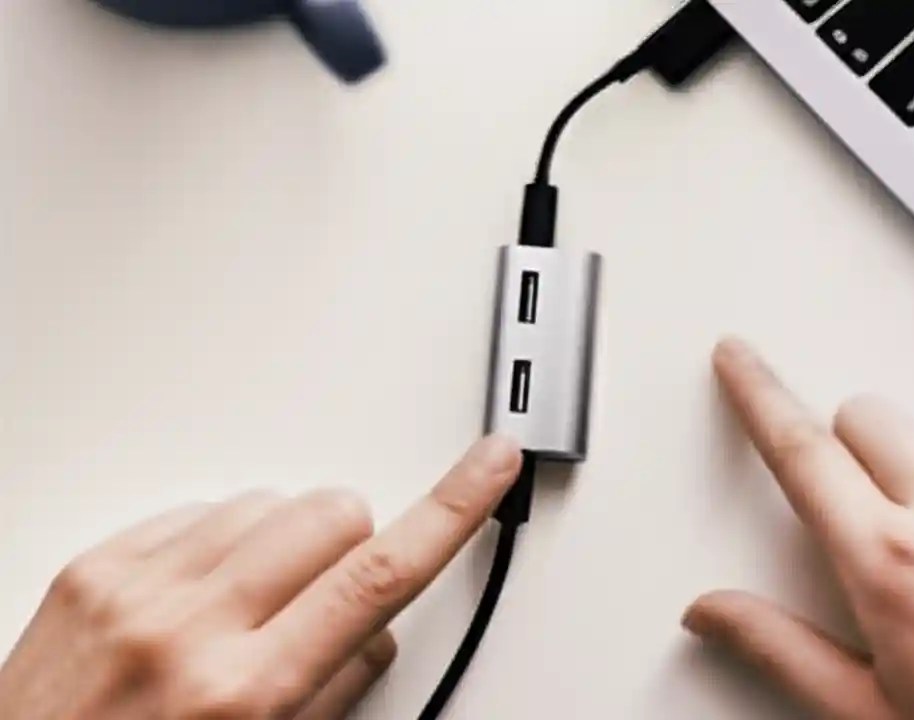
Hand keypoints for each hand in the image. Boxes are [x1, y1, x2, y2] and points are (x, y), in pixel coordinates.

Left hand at [0, 436, 520, 719]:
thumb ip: (334, 688)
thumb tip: (373, 626)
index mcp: (245, 693)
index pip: (379, 576)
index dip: (451, 510)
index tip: (490, 466)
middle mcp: (188, 628)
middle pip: (330, 513)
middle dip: (354, 540)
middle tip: (329, 594)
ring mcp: (134, 589)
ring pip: (268, 502)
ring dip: (283, 543)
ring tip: (251, 607)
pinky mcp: (93, 566)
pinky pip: (199, 509)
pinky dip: (220, 542)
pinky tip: (201, 596)